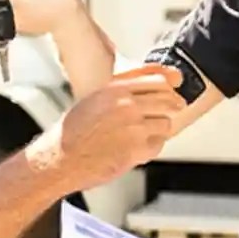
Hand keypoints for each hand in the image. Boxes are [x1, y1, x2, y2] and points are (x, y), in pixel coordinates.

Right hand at [34, 64, 184, 190]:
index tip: (175, 88)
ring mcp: (133, 128)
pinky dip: (153, 146)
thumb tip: (152, 82)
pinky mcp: (136, 150)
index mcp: (116, 89)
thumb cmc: (74, 130)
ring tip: (146, 132)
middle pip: (167, 99)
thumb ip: (122, 88)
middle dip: (174, 104)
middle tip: (177, 107)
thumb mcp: (95, 97)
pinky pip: (158, 144)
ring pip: (166, 123)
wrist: (61, 158)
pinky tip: (139, 147)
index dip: (170, 84)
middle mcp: (127, 106)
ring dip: (160, 127)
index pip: (157, 79)